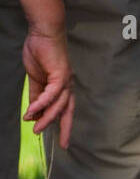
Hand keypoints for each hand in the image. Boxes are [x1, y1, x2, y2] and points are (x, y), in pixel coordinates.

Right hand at [22, 26, 73, 145]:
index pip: (65, 110)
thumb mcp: (35, 80)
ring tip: (34, 128)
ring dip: (46, 117)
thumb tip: (32, 114)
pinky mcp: (61, 74)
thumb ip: (36, 96)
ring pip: (58, 104)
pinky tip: (32, 110)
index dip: (64, 125)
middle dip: (66, 128)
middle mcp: (67, 85)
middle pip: (68, 111)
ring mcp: (66, 80)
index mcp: (62, 87)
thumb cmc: (40, 53)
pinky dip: (42, 102)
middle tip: (63, 145)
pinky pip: (51, 93)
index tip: (63, 142)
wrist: (42, 34)